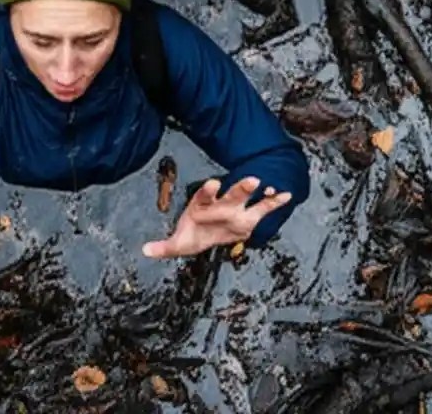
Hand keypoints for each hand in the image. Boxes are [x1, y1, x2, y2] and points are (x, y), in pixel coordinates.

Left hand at [141, 176, 291, 258]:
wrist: (210, 231)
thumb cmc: (196, 234)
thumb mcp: (180, 244)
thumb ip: (164, 247)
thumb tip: (145, 250)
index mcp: (203, 206)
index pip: (204, 195)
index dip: (208, 190)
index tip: (213, 183)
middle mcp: (222, 204)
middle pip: (232, 193)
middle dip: (241, 187)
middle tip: (252, 180)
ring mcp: (237, 208)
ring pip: (250, 198)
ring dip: (260, 194)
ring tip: (272, 188)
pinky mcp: (250, 216)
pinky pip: (265, 207)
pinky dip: (276, 202)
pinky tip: (287, 194)